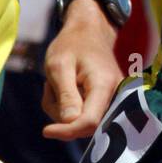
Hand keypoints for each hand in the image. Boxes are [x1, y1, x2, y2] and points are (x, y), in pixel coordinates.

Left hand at [41, 0, 123, 139]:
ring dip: (62, 110)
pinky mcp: (107, 101)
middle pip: (86, 124)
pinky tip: (65, 89)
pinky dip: (68, 108)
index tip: (45, 131)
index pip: (90, 121)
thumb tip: (70, 122)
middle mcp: (115, 94)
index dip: (68, 131)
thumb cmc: (72, 45)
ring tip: (56, 85)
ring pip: (82, 121)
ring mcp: (113, 98)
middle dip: (61, 115)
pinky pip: (84, 115)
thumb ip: (66, 95)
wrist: (88, 32)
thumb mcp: (59, 66)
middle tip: (49, 89)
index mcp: (104, 84)